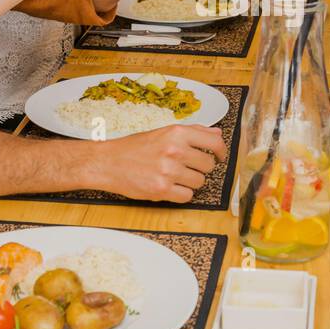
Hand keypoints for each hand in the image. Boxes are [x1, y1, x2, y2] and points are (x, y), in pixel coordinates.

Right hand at [92, 125, 226, 202]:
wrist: (108, 162)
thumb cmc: (133, 147)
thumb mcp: (163, 132)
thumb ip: (191, 132)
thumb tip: (215, 133)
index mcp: (177, 133)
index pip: (214, 141)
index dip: (221, 151)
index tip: (220, 156)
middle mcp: (175, 150)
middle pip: (208, 165)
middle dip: (201, 168)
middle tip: (188, 167)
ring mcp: (169, 171)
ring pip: (199, 182)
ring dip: (191, 182)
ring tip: (175, 176)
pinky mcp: (162, 190)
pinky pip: (187, 196)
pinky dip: (181, 194)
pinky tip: (170, 186)